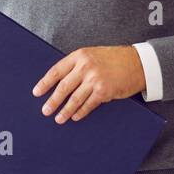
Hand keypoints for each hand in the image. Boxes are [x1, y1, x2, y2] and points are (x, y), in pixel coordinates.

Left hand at [32, 46, 146, 123]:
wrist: (137, 63)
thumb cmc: (113, 59)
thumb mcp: (92, 55)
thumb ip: (77, 65)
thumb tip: (59, 82)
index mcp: (79, 56)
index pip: (56, 71)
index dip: (45, 83)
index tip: (36, 93)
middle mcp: (86, 66)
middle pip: (63, 87)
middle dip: (53, 101)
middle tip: (45, 111)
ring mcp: (95, 79)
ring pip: (74, 99)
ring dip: (65, 110)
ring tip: (58, 118)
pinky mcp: (104, 91)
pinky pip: (88, 104)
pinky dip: (80, 112)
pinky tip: (75, 117)